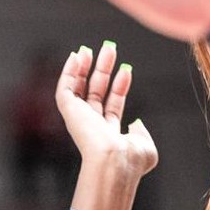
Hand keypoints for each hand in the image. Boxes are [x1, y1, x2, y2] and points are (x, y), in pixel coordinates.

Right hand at [56, 42, 157, 175]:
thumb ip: (141, 134)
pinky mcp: (69, 112)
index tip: (126, 69)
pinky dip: (68, 72)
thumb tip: (136, 123)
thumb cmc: (132, 159)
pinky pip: (64, 89)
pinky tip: (76, 57)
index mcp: (108, 135)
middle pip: (95, 92)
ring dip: (84, 67)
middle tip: (109, 50)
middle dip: (103, 70)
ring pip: (78, 88)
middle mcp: (92, 127)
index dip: (119, 87)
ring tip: (92, 49)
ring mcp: (80, 119)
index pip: (112, 105)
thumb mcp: (145, 146)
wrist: (116, 161)